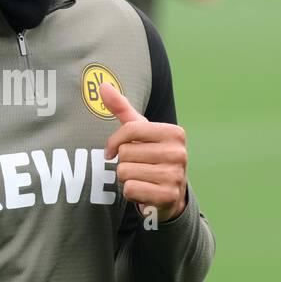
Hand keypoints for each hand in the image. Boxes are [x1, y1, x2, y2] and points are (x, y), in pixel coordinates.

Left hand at [100, 81, 187, 222]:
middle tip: (138, 166)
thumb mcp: (140, 132)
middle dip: (124, 162)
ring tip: (141, 178)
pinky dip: (131, 193)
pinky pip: (130, 189)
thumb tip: (102, 85)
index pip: (130, 129)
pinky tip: (143, 191)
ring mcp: (175, 175)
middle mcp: (178, 153)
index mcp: (174, 132)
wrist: (169, 194)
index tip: (112, 150)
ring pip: (125, 172)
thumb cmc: (151, 156)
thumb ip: (121, 108)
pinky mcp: (168, 196)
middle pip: (125, 153)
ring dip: (126, 178)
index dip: (114, 141)